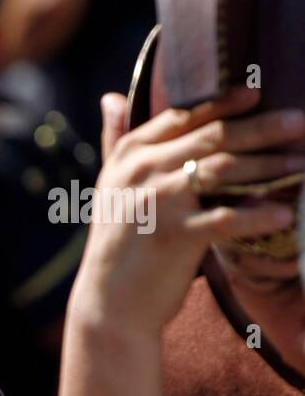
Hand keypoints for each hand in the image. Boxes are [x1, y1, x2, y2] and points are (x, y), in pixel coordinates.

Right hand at [71, 87, 303, 335]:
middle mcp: (141, 171)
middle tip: (300, 122)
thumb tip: (110, 97)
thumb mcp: (109, 186)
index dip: (223, 103)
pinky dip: (259, 216)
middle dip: (263, 128)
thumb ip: (113, 140)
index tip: (257, 94)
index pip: (183, 116)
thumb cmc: (118, 243)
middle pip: (213, 137)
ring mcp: (158, 202)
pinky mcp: (176, 235)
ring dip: (270, 166)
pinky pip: (229, 218)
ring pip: (225, 169)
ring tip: (301, 164)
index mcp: (128, 154)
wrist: (109, 301)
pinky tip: (284, 214)